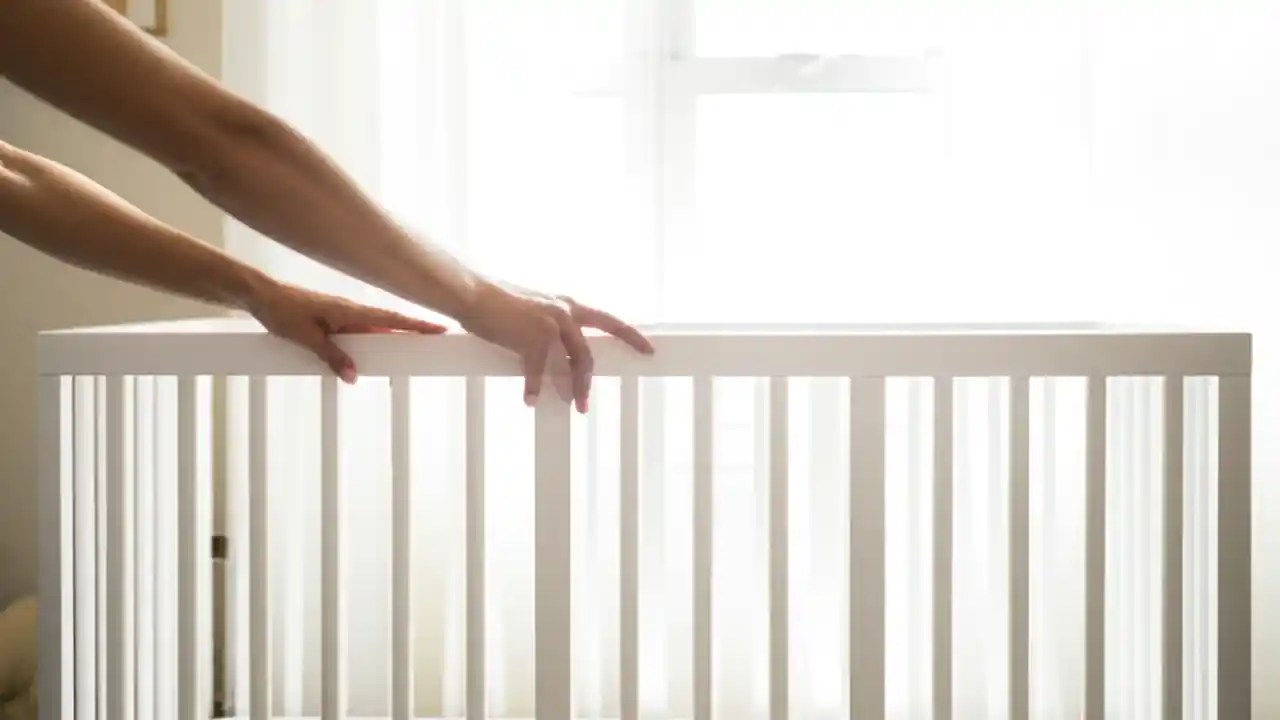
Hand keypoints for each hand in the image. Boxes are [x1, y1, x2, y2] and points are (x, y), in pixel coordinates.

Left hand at [248, 279, 446, 382]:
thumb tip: (353, 376)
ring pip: (373, 331)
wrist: (259, 296)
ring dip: (389, 341)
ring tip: (406, 357)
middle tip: (435, 345)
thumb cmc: (280, 310)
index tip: (440, 329)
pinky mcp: (332, 321)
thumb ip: (331, 356)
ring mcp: (342, 316)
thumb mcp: (305, 338)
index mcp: (349, 311)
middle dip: (412, 334)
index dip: (416, 325)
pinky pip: (357, 334)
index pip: (391, 318)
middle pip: (388, 325)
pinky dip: (368, 344)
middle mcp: (350, 312)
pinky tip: (367, 358)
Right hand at [459, 280, 653, 411]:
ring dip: (571, 389)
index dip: (630, 335)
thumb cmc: (496, 301)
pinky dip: (534, 388)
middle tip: (588, 405)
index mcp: (567, 304)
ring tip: (571, 407)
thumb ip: (549, 327)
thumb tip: (556, 354)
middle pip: (588, 353)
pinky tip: (530, 400)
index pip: (609, 319)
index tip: (648, 349)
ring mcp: (551, 324)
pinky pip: (539, 371)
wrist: (473, 292)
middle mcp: (565, 311)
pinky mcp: (533, 337)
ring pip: (571, 364)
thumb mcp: (533, 309)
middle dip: (589, 382)